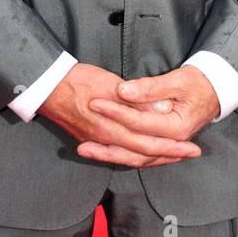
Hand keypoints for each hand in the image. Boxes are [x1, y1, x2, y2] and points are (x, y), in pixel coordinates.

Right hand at [38, 61, 202, 166]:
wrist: (45, 86)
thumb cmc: (77, 81)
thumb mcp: (110, 86)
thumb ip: (135, 102)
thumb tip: (160, 113)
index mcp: (112, 129)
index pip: (149, 144)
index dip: (173, 148)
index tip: (192, 148)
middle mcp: (106, 140)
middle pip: (144, 154)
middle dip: (170, 155)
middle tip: (191, 154)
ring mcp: (97, 141)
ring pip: (131, 155)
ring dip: (154, 156)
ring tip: (173, 155)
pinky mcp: (90, 137)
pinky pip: (118, 151)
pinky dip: (134, 153)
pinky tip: (143, 152)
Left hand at [83, 64, 220, 166]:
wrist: (216, 91)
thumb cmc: (199, 83)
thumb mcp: (177, 80)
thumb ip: (149, 87)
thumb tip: (123, 90)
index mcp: (177, 127)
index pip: (140, 123)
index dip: (116, 113)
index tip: (95, 102)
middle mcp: (172, 142)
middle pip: (134, 149)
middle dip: (106, 145)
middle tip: (81, 139)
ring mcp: (167, 146)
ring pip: (135, 158)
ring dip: (109, 155)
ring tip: (85, 150)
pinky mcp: (162, 144)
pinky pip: (139, 156)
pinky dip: (121, 155)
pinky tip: (103, 152)